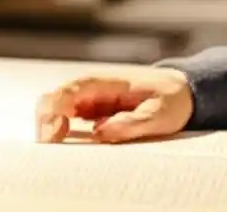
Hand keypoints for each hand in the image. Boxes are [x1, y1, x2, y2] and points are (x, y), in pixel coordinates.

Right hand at [34, 68, 193, 143]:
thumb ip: (130, 123)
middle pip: (55, 96)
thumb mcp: (159, 114)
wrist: (181, 90)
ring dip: (49, 124)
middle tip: (51, 142)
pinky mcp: (92, 109)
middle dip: (45, 118)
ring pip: (55, 106)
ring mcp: (90, 98)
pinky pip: (65, 116)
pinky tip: (60, 142)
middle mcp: (93, 88)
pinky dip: (58, 128)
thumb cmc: (170, 99)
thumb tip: (99, 132)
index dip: (57, 107)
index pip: (71, 89)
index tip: (56, 130)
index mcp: (107, 83)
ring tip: (53, 144)